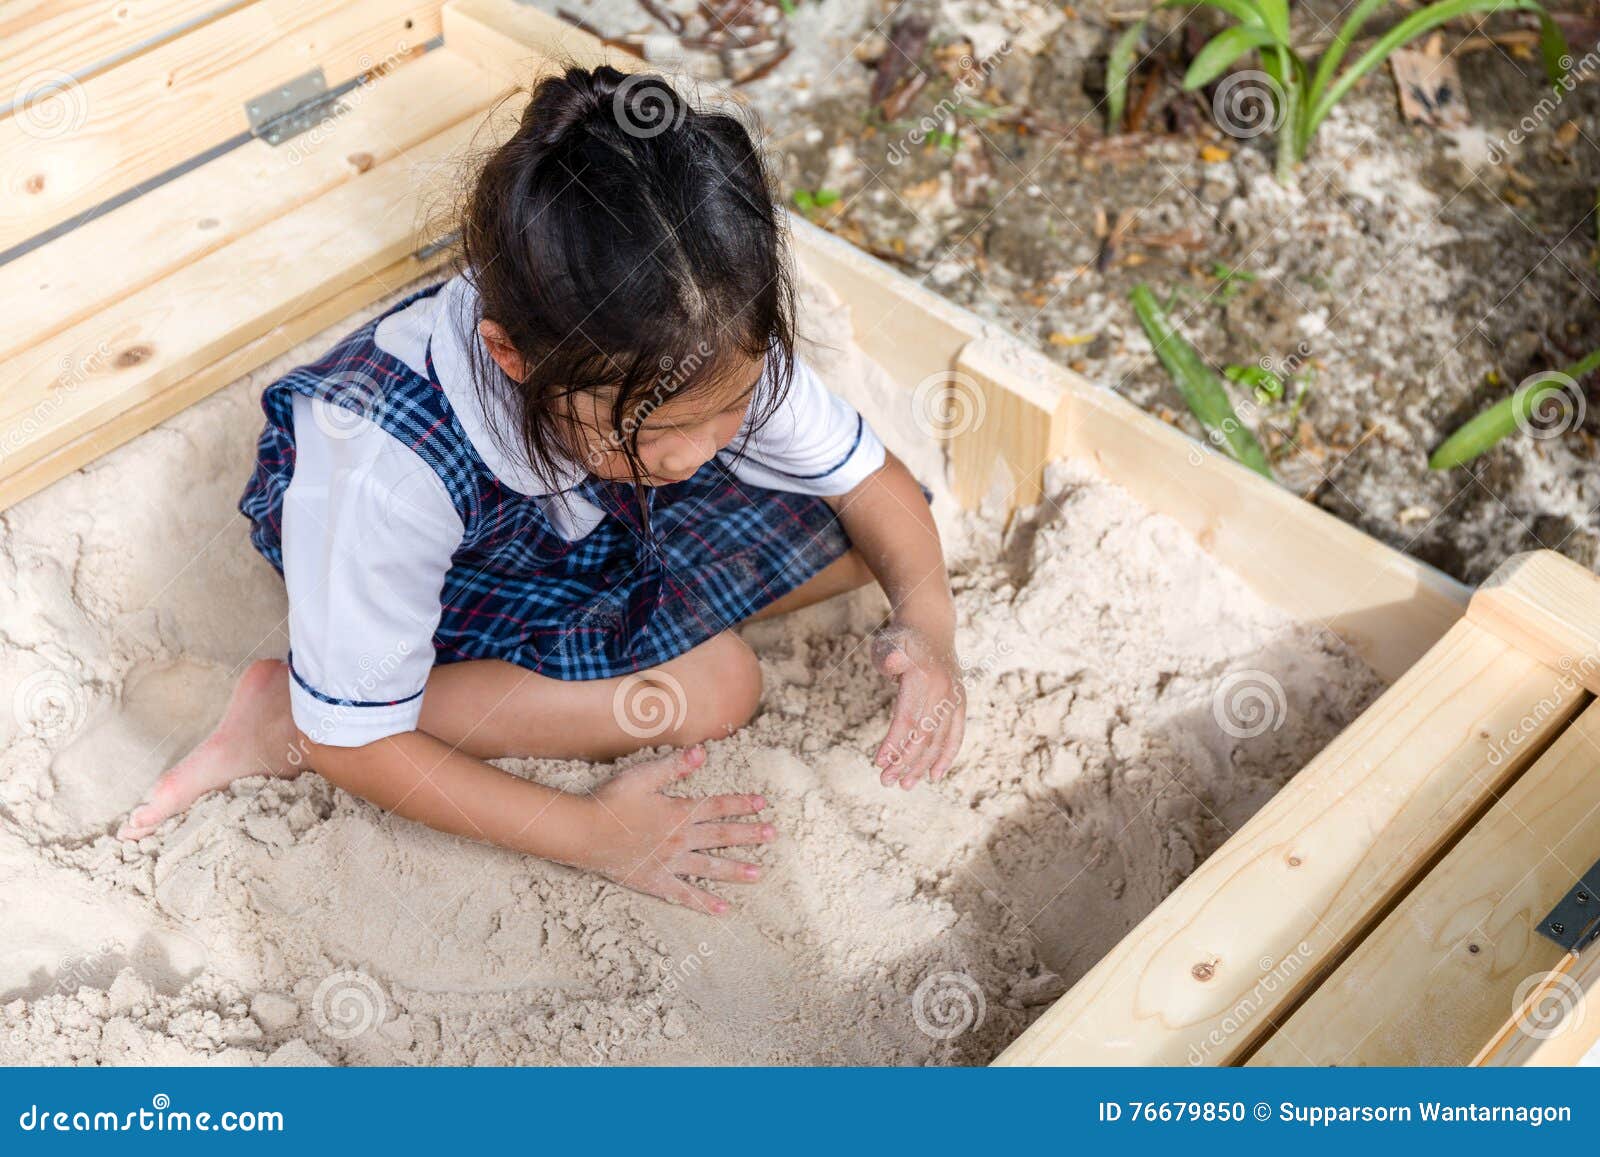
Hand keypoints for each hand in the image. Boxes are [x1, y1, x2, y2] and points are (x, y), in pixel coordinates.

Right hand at [577, 746, 774, 913]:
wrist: (584, 834)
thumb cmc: (611, 802)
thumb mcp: (643, 776)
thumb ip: (675, 766)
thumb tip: (703, 751)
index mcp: (680, 812)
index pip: (718, 806)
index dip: (741, 804)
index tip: (763, 803)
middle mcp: (681, 839)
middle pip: (721, 836)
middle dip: (749, 835)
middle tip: (772, 835)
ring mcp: (670, 863)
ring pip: (710, 867)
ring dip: (736, 870)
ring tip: (759, 874)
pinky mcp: (656, 881)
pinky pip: (685, 894)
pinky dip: (704, 902)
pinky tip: (723, 909)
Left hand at [871, 624, 965, 789]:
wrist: (931, 626)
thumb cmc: (900, 639)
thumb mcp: (888, 643)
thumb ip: (888, 657)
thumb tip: (894, 663)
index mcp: (924, 677)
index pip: (908, 718)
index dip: (894, 742)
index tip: (878, 762)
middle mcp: (943, 689)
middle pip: (924, 734)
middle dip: (905, 761)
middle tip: (886, 781)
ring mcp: (954, 697)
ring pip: (940, 739)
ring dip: (922, 765)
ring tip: (904, 785)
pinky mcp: (959, 703)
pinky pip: (955, 735)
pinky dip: (946, 756)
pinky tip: (934, 776)